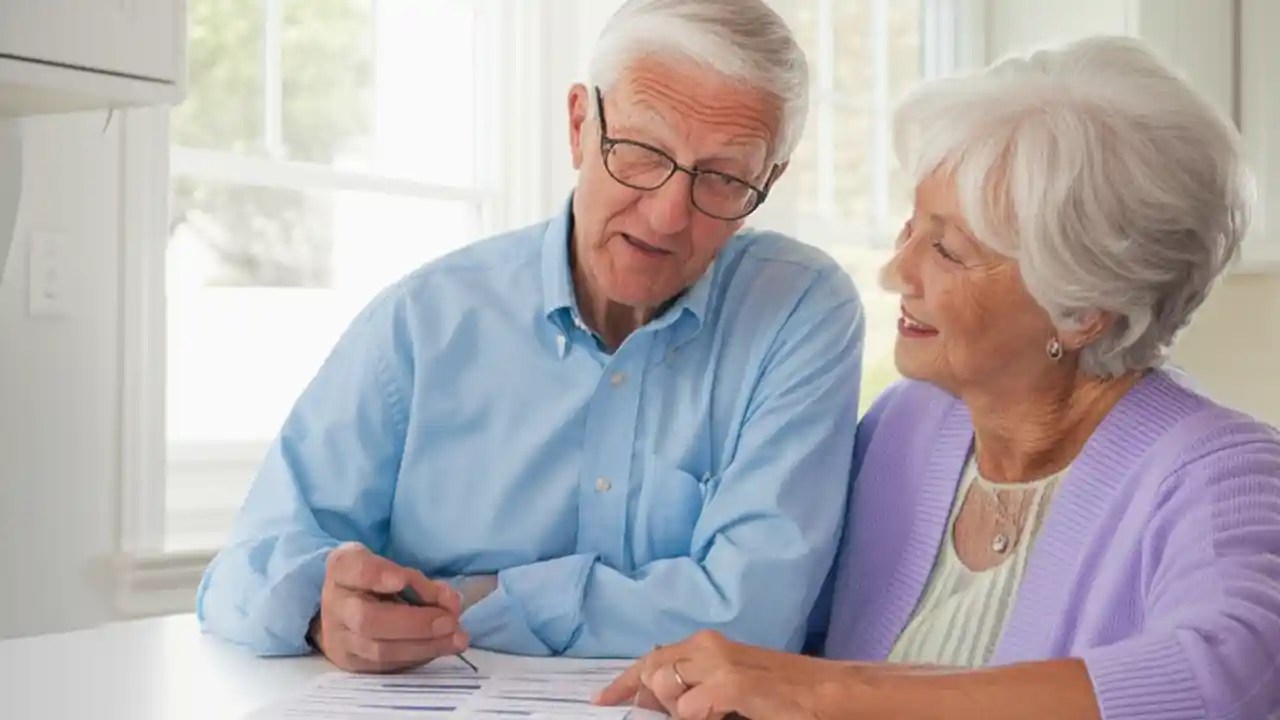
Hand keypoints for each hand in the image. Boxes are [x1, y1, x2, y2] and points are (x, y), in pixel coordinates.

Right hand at [309, 542, 467, 672]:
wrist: (342, 610)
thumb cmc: (373, 582)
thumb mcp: (391, 566)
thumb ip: (418, 580)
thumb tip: (450, 602)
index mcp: (342, 569)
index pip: (355, 570)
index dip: (377, 575)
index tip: (401, 579)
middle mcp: (336, 605)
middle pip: (368, 620)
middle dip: (414, 623)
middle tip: (449, 621)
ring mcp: (340, 640)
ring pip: (379, 650)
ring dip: (424, 646)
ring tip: (456, 639)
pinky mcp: (353, 664)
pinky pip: (387, 666)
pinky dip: (418, 657)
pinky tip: (440, 648)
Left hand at [594, 630, 849, 719]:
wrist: (827, 694)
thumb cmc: (781, 696)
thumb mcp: (728, 687)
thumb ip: (692, 687)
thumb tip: (650, 698)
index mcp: (705, 644)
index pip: (651, 658)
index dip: (623, 681)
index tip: (601, 700)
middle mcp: (707, 645)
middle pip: (650, 671)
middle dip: (653, 699)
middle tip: (681, 713)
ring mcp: (718, 662)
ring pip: (665, 689)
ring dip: (680, 710)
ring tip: (715, 712)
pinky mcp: (730, 683)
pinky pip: (687, 710)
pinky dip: (697, 718)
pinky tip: (726, 715)